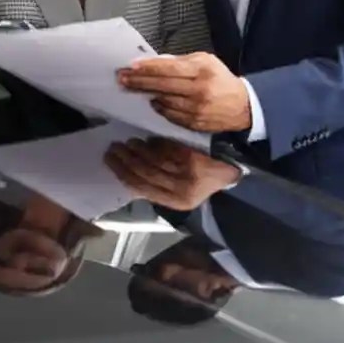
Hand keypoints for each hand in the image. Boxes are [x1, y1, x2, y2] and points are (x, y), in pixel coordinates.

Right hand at [104, 137, 241, 210]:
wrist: (234, 171)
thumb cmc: (204, 182)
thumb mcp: (181, 191)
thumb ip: (160, 186)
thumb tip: (131, 174)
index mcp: (175, 202)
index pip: (141, 188)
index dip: (122, 174)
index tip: (109, 160)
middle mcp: (179, 191)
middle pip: (145, 174)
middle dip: (125, 161)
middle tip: (113, 148)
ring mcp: (187, 175)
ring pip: (154, 162)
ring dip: (137, 151)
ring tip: (127, 142)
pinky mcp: (194, 160)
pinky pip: (168, 151)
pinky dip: (155, 145)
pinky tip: (147, 140)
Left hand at [117, 52, 250, 132]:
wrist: (242, 106)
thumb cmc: (220, 79)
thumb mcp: (206, 61)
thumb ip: (181, 61)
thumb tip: (156, 63)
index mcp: (201, 70)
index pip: (169, 68)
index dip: (148, 68)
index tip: (131, 66)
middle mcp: (198, 90)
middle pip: (162, 85)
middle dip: (139, 81)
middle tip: (122, 78)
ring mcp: (196, 108)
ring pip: (163, 101)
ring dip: (146, 94)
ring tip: (132, 88)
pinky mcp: (194, 123)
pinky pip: (170, 115)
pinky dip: (160, 107)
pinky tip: (153, 101)